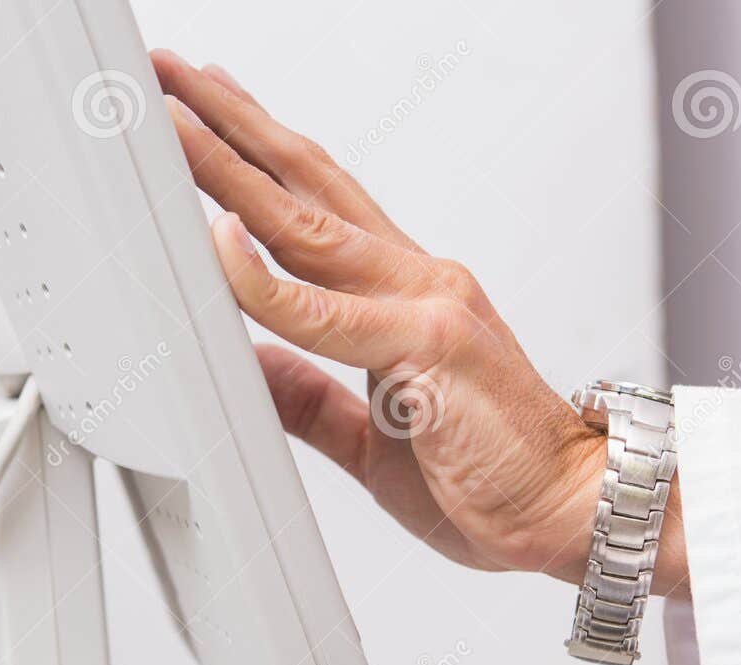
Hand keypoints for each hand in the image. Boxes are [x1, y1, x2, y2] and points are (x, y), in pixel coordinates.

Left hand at [152, 51, 685, 593]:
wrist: (573, 513)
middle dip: (231, 125)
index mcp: (408, 294)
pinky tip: (216, 235)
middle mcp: (417, 279)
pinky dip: (262, 277)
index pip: (320, 202)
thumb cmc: (492, 477)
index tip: (210, 111)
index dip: (260, 154)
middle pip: (306, 183)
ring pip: (303, 223)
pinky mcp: (428, 346)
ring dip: (228, 164)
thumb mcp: (374, 436)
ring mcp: (425, 303)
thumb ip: (311, 396)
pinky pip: (323, 313)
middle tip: (167, 75)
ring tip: (168, 118)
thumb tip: (254, 366)